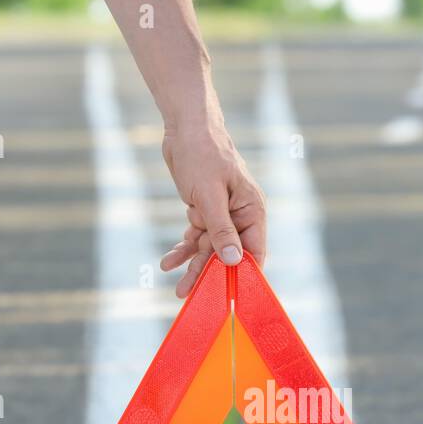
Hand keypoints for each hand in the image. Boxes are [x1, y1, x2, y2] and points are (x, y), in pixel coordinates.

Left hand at [159, 121, 265, 297]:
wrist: (184, 127)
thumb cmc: (203, 153)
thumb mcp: (210, 194)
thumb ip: (222, 230)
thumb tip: (234, 261)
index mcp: (252, 210)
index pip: (254, 252)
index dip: (244, 275)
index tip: (230, 296)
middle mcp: (240, 216)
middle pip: (228, 255)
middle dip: (209, 275)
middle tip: (190, 296)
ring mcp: (222, 215)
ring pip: (209, 249)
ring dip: (192, 266)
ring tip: (178, 289)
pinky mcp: (204, 211)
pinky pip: (195, 237)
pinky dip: (182, 248)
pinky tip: (167, 262)